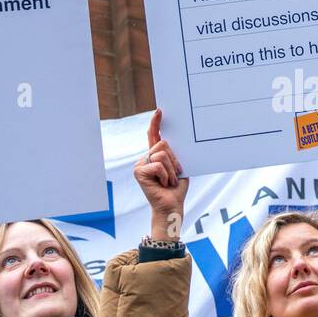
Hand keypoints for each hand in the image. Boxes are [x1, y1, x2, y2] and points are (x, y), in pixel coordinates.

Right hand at [134, 110, 187, 239]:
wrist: (172, 206)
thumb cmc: (176, 188)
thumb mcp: (179, 167)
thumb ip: (174, 154)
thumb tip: (172, 141)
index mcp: (155, 156)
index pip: (154, 135)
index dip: (156, 123)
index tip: (160, 111)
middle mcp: (146, 158)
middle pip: (164, 144)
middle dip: (174, 160)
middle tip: (175, 174)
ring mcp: (140, 164)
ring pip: (162, 154)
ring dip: (172, 169)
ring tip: (169, 181)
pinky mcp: (139, 171)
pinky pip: (158, 165)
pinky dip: (166, 175)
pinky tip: (164, 184)